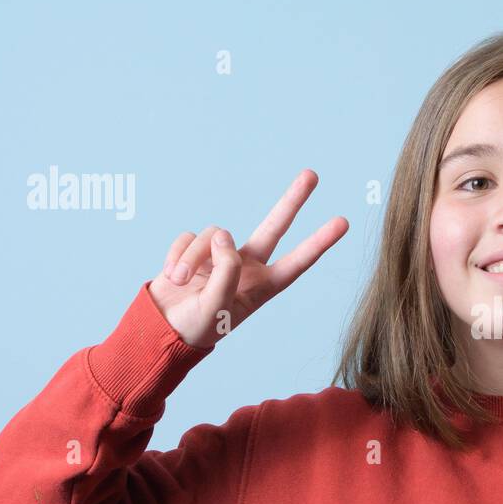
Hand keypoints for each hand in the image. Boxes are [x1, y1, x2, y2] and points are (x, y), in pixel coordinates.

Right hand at [148, 169, 348, 349]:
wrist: (160, 329)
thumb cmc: (194, 326)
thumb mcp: (216, 307)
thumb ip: (225, 271)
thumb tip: (223, 235)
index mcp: (262, 287)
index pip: (297, 262)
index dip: (319, 242)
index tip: (342, 222)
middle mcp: (246, 267)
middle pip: (274, 227)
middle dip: (292, 200)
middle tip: (312, 174)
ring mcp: (221, 256)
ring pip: (214, 234)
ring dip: (194, 256)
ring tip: (182, 280)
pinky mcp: (195, 249)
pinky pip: (189, 237)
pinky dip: (178, 254)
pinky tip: (172, 275)